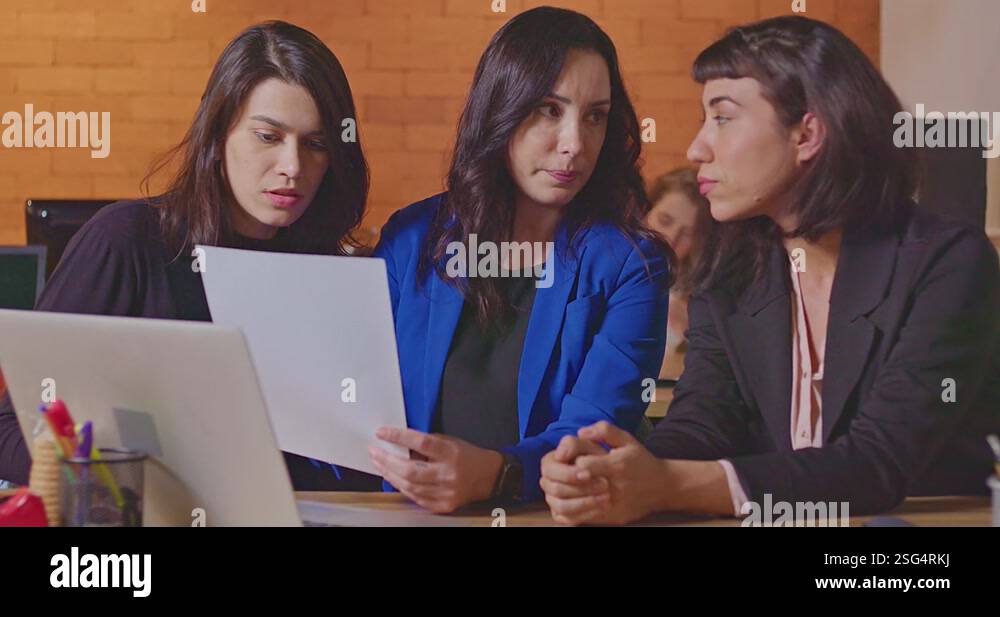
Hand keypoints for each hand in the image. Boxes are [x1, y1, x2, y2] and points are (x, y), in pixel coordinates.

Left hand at [370, 427, 502, 513]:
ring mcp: (446, 493)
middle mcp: (449, 474)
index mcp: (451, 453)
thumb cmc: (467, 455)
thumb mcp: (450, 441)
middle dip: (387, 461)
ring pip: (410, 487)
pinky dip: (402, 488)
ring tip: (379, 464)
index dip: (398, 437)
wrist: (490, 477)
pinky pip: (416, 499)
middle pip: (410, 470)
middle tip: (373, 452)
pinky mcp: (444, 506)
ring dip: (390, 475)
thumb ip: (426, 443)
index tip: (381, 432)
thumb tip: (399, 444)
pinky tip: (393, 478)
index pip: (421, 443)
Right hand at [540, 435, 612, 524]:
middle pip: (557, 490)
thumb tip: (560, 454)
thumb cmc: (595, 458)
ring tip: (606, 497)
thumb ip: (573, 444)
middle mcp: (548, 482)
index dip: (569, 474)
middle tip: (604, 484)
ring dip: (586, 503)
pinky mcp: (562, 514)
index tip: (589, 474)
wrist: (609, 475)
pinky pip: (568, 520)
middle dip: (582, 489)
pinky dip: (586, 514)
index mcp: (549, 463)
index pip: (550, 470)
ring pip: (563, 507)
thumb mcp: (587, 446)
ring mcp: (553, 500)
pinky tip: (602, 507)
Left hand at [554, 421, 667, 525]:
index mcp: (616, 465)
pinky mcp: (614, 518)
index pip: (584, 465)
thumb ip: (604, 430)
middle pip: (580, 486)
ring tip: (567, 488)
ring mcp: (615, 505)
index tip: (572, 460)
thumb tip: (581, 432)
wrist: (663, 486)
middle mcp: (615, 487)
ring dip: (570, 497)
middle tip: (565, 475)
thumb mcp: (627, 439)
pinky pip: (588, 518)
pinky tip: (573, 502)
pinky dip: (577, 511)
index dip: (574, 462)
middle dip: (568, 480)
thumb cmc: (641, 460)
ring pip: (581, 506)